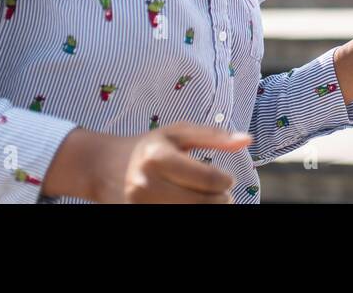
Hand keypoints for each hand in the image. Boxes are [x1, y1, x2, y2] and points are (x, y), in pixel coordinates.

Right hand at [92, 122, 253, 202]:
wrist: (104, 167)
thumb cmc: (150, 147)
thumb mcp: (179, 132)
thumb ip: (215, 135)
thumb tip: (247, 140)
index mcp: (158, 157)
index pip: (208, 179)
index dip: (226, 181)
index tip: (227, 179)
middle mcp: (145, 184)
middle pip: (202, 204)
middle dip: (220, 200)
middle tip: (222, 194)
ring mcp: (139, 206)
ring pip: (189, 216)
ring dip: (208, 210)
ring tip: (209, 201)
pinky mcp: (136, 216)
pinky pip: (173, 220)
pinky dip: (190, 214)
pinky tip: (191, 205)